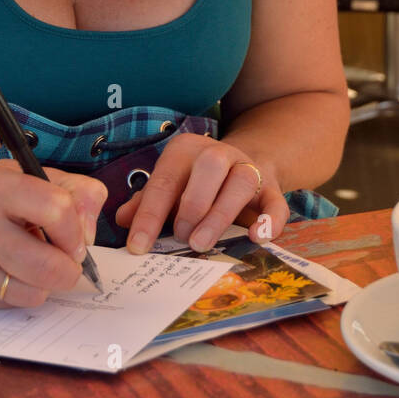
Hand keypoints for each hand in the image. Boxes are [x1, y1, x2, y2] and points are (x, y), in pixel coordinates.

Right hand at [0, 159, 107, 307]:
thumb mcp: (33, 175)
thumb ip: (77, 193)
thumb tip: (89, 235)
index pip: (56, 211)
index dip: (77, 231)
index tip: (77, 239)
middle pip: (46, 265)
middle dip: (69, 270)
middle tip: (67, 263)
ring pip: (30, 293)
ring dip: (45, 285)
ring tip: (37, 264)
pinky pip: (10, 305)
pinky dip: (22, 293)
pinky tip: (12, 271)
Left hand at [115, 133, 288, 253]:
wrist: (243, 163)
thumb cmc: (195, 183)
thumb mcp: (170, 187)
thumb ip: (147, 203)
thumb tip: (122, 220)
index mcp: (185, 151)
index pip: (165, 180)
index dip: (149, 215)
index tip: (137, 246)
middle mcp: (219, 154)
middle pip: (209, 167)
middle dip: (192, 204)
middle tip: (180, 236)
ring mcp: (249, 169)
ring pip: (242, 182)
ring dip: (221, 214)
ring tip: (202, 243)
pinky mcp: (272, 189)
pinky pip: (276, 202)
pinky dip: (270, 220)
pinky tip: (258, 238)